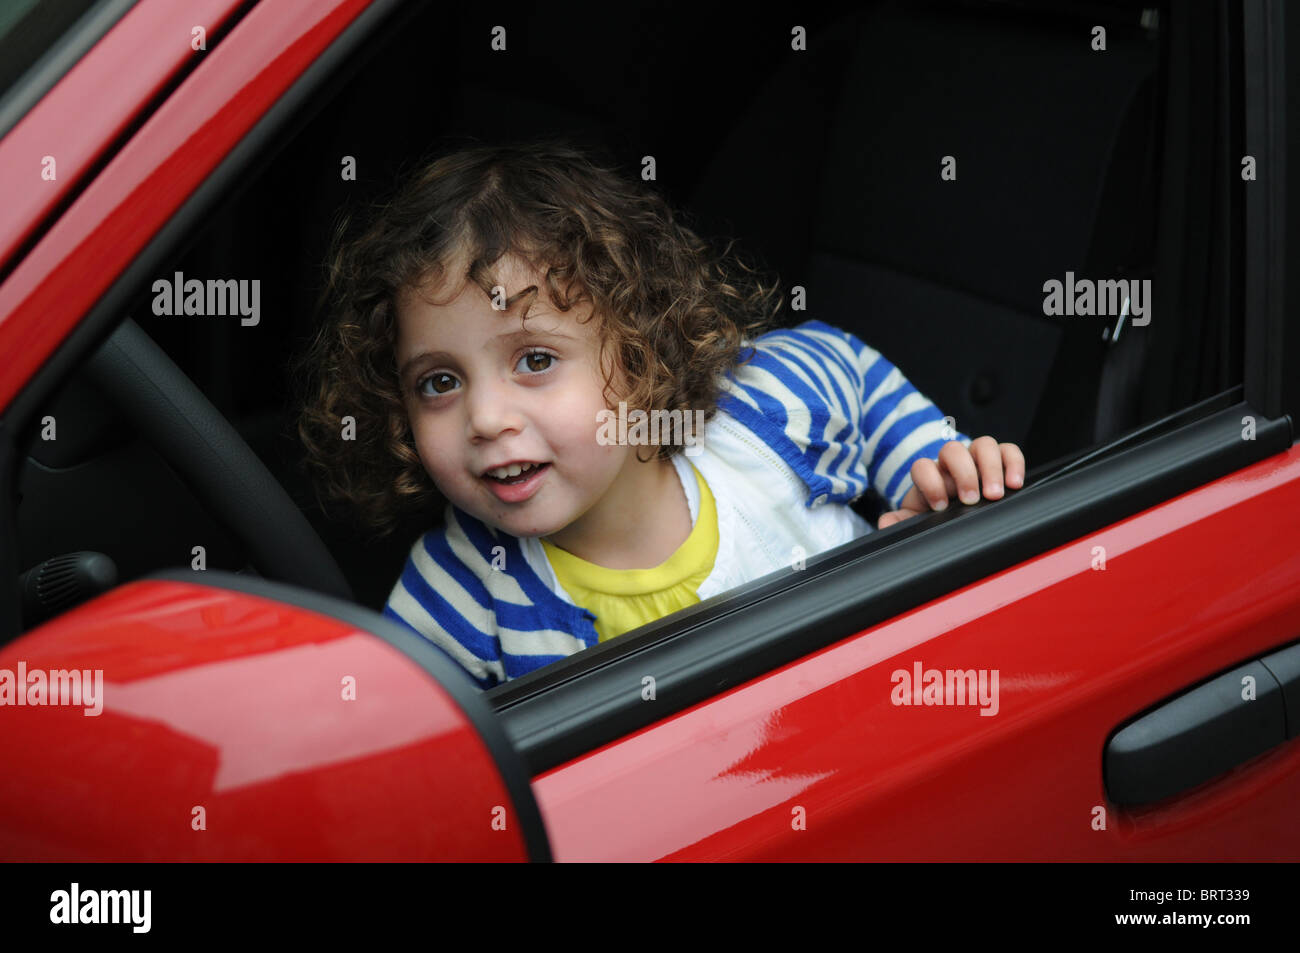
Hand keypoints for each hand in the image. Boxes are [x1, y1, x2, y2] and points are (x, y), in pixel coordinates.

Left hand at [876, 437, 1024, 528]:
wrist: (951, 506)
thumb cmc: (934, 510)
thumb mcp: (915, 518)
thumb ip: (899, 521)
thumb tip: (886, 524)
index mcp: (928, 475)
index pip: (923, 466)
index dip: (931, 483)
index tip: (940, 506)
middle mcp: (951, 463)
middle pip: (953, 450)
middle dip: (964, 474)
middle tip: (971, 499)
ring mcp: (976, 458)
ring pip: (984, 444)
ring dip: (991, 468)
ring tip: (995, 495)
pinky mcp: (999, 460)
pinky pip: (1008, 450)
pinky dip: (1013, 462)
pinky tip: (1015, 484)